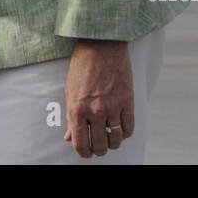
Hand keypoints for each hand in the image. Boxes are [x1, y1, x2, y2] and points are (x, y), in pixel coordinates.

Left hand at [63, 38, 133, 157]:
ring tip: (110, 139)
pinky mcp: (127, 101)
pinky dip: (125, 133)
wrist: (101, 44)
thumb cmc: (82, 65)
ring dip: (113, 144)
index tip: (86, 153)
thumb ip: (71, 116)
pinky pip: (129, 127)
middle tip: (99, 148)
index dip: (83, 152)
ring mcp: (112, 106)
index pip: (80, 143)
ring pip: (116, 139)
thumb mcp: (70, 90)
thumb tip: (68, 138)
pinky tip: (121, 130)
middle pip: (99, 145)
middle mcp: (94, 110)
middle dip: (99, 150)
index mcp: (76, 109)